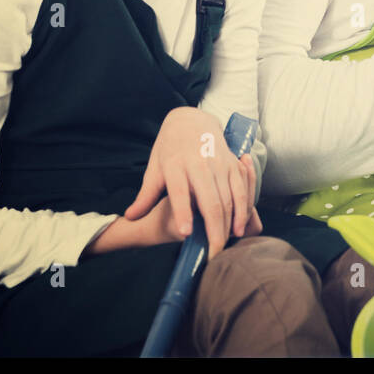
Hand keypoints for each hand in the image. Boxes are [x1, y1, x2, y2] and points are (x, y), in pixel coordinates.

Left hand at [83, 155, 260, 256]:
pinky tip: (240, 227)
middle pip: (211, 200)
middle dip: (214, 229)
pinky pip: (242, 190)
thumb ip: (146, 195)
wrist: (192, 121)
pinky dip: (243, 210)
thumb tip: (130, 216)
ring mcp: (219, 163)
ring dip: (231, 223)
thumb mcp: (154, 168)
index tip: (185, 234)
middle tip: (213, 252)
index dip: (183, 213)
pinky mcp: (233, 164)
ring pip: (229, 198)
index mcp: (176, 165)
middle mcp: (200, 164)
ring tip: (226, 244)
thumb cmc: (170, 149)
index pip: (180, 192)